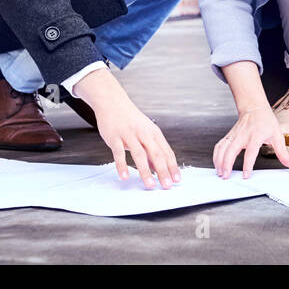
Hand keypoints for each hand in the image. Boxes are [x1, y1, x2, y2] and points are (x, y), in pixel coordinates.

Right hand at [74, 70, 179, 187]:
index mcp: (154, 133)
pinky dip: (122, 165)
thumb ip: (151, 150)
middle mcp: (144, 134)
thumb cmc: (130, 119)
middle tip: (166, 186)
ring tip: (149, 185)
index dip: (172, 167)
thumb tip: (157, 168)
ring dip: (145, 171)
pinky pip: (119, 153)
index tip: (176, 180)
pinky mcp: (115, 137)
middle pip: (156, 154)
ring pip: (139, 154)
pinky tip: (124, 176)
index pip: (167, 152)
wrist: (112, 102)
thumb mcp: (145, 132)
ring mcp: (129, 135)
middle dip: (163, 171)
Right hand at [213, 106, 288, 178]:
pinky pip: (219, 146)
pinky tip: (217, 164)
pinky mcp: (229, 136)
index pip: (250, 152)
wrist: (255, 108)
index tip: (245, 175)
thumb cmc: (266, 122)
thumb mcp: (278, 135)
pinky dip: (216, 155)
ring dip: (219, 161)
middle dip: (227, 164)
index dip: (247, 164)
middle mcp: (243, 135)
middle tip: (226, 176)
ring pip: (222, 148)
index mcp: (256, 135)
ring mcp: (234, 135)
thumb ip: (283, 152)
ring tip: (220, 173)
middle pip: (231, 150)